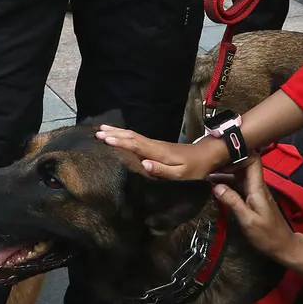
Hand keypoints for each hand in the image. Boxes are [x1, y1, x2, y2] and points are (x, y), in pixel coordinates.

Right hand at [97, 125, 228, 179]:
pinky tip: (118, 135)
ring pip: (133, 135)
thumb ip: (162, 170)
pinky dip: (124, 135)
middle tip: (96, 132)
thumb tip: (144, 164)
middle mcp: (154, 145)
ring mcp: (154, 144)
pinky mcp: (155, 146)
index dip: (120, 142)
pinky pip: (136, 138)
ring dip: (117, 132)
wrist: (206, 156)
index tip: (105, 139)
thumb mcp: (181, 174)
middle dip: (114, 134)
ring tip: (101, 129)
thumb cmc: (194, 169)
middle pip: (131, 137)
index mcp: (158, 153)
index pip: (136, 145)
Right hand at [211, 156, 297, 260]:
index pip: (252, 159)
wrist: (282, 246)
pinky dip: (227, 183)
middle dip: (227, 163)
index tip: (220, 161)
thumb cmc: (267, 235)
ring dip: (225, 173)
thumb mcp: (248, 220)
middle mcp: (257, 186)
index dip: (237, 155)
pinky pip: (239, 184)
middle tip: (208, 167)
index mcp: (257, 187)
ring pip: (240, 174)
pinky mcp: (252, 198)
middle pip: (244, 164)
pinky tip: (215, 187)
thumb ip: (233, 202)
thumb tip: (216, 186)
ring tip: (207, 176)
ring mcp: (255, 191)